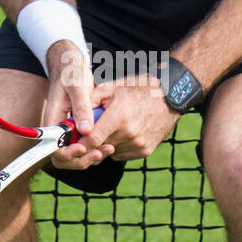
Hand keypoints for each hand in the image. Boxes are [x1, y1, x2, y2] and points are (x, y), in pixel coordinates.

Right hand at [45, 42, 116, 168]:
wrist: (70, 66)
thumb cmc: (71, 72)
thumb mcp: (77, 86)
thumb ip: (81, 107)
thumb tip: (86, 130)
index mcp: (52, 120)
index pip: (54, 148)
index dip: (69, 153)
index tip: (84, 147)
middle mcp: (58, 130)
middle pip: (64, 158)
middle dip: (81, 159)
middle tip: (101, 152)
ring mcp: (67, 131)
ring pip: (75, 155)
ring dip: (90, 156)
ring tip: (109, 148)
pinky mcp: (77, 129)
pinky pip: (83, 145)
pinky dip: (95, 148)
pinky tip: (109, 143)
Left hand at [56, 77, 178, 170]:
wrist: (170, 95)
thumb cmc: (139, 87)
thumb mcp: (112, 87)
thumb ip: (90, 102)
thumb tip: (72, 117)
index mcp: (119, 117)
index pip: (91, 140)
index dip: (79, 143)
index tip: (72, 141)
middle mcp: (129, 134)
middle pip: (99, 148)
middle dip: (90, 143)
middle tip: (87, 133)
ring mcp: (139, 144)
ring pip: (110, 152)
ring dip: (105, 144)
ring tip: (112, 126)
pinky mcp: (146, 150)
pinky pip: (122, 155)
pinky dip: (118, 147)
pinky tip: (123, 132)